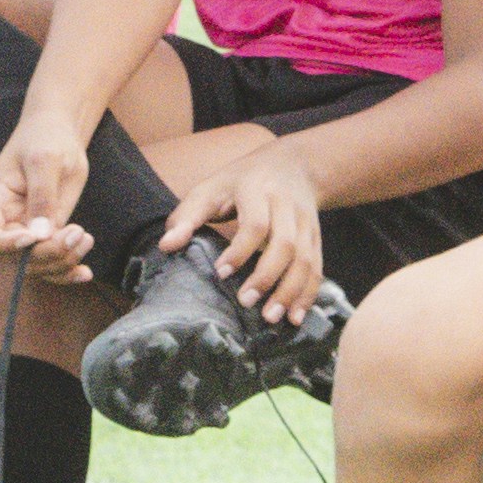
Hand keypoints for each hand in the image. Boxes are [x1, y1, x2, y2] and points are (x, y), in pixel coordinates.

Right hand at [0, 106, 97, 264]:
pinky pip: (53, 263)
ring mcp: (29, 231)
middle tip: (77, 233)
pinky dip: (68, 271)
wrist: (60, 133)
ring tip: (86, 239)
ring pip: (37, 266)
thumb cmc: (46, 138)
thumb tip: (40, 235)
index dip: (4, 245)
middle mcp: (7, 222)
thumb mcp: (45, 160)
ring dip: (62, 262)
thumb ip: (42, 196)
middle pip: (15, 258)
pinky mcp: (50, 234)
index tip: (32, 236)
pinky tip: (86, 273)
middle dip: (47, 254)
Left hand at [156, 129, 328, 323]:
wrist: (294, 165)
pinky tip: (295, 317)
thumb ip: (187, 216)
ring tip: (271, 318)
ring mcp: (305, 223)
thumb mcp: (210, 188)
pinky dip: (308, 294)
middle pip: (285, 244)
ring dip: (290, 291)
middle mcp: (287, 207)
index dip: (240, 250)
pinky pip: (316, 268)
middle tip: (245, 302)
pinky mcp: (316, 238)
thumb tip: (166, 246)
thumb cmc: (241, 181)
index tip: (221, 273)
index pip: (256, 223)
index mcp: (257, 191)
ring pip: (305, 259)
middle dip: (266, 276)